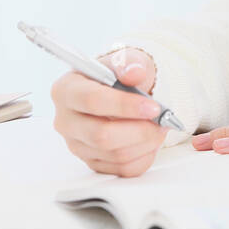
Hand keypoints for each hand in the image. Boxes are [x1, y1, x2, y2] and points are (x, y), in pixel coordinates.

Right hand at [51, 48, 167, 176]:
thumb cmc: (119, 74)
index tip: (153, 107)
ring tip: (160, 127)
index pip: (92, 101)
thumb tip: (133, 72)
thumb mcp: (127, 59)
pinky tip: (151, 140)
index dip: (125, 106)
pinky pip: (121, 169)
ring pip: (114, 155)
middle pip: (101, 135)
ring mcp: (77, 145)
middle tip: (162, 119)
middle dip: (139, 130)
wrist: (121, 91)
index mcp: (66, 90)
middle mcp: (65, 121)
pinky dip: (143, 156)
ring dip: (145, 143)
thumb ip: (129, 63)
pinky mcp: (92, 162)